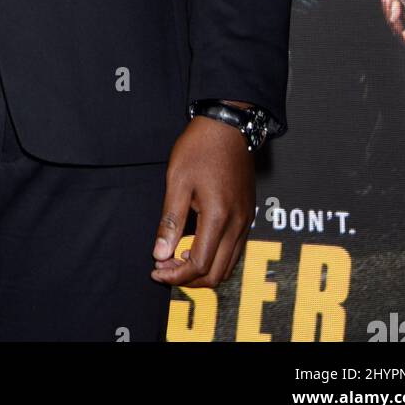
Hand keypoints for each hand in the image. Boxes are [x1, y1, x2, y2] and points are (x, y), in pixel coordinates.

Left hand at [150, 113, 254, 287]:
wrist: (229, 125)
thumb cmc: (200, 147)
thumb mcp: (177, 180)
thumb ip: (170, 221)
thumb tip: (160, 254)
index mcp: (219, 216)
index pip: (200, 264)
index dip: (176, 274)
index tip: (156, 270)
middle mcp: (237, 224)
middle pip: (217, 273)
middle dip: (189, 278)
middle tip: (164, 267)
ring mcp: (246, 221)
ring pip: (229, 265)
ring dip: (203, 270)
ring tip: (177, 259)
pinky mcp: (248, 215)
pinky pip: (234, 250)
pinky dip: (216, 258)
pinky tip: (196, 246)